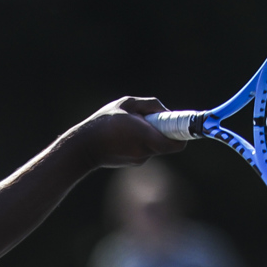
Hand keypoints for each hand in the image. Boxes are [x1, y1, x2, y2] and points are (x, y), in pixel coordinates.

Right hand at [72, 96, 186, 168]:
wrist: (84, 147)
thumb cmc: (104, 122)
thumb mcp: (127, 103)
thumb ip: (151, 105)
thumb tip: (165, 112)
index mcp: (147, 137)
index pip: (177, 143)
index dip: (182, 134)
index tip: (181, 126)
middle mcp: (146, 152)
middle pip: (166, 143)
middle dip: (162, 131)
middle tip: (150, 120)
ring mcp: (140, 160)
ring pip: (154, 146)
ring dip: (149, 136)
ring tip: (130, 127)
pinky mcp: (133, 163)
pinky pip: (144, 150)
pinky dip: (139, 142)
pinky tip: (123, 137)